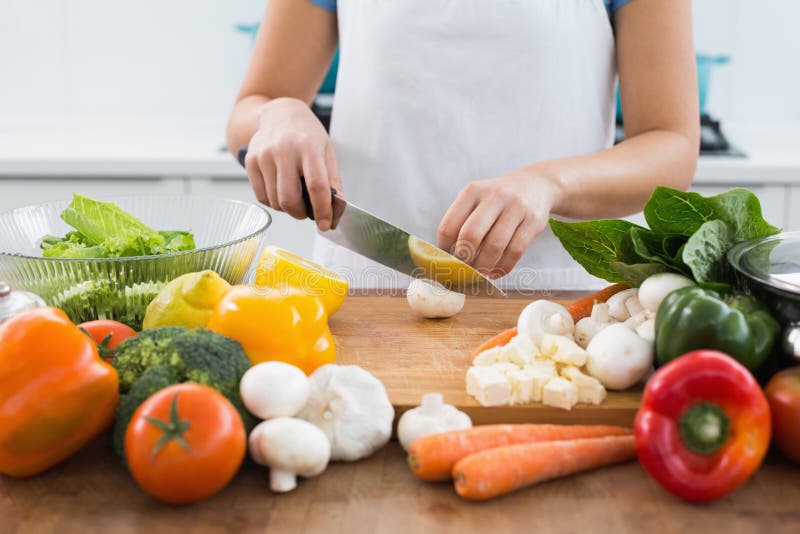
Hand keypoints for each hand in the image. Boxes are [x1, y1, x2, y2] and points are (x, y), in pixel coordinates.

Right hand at [243, 97, 340, 230]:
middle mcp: (283, 150)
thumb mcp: (327, 152)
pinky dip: (273, 202)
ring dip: (287, 208)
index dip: (322, 209)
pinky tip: (280, 191)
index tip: (324, 224)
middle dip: (301, 214)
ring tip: (294, 197)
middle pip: (289, 199)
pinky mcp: (250, 161)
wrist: (280, 113)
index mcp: (308, 147)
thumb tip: (335, 212)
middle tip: (307, 211)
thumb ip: (333, 182)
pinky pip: (261, 196)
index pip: (316, 185)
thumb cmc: (307, 134)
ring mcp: (264, 155)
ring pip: (274, 201)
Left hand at [438, 171, 561, 278]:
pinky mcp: (533, 222)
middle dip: (464, 259)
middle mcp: (494, 196)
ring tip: (479, 273)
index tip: (447, 260)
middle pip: (471, 236)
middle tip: (463, 270)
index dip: (444, 249)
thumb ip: (461, 220)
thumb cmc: (497, 199)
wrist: (536, 185)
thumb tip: (447, 256)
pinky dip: (503, 267)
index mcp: (473, 191)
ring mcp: (516, 208)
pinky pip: (515, 252)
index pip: (449, 226)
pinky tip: (496, 272)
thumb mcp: (476, 198)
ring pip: (494, 247)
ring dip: (483, 266)